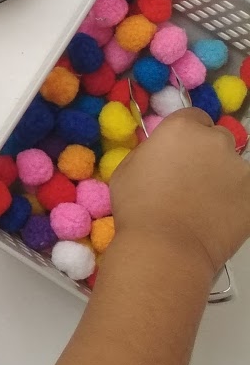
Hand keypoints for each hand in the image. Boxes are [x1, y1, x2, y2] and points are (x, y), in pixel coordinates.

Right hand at [111, 108, 249, 273]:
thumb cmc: (137, 207)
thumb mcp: (127, 167)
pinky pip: (244, 190)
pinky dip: (235, 199)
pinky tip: (218, 215)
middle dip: (207, 153)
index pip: (194, 117)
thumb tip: (163, 153)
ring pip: (233, 166)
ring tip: (205, 203)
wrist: (165, 247)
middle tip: (191, 179)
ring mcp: (240, 167)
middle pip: (217, 138)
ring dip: (222, 176)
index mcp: (182, 127)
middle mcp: (216, 140)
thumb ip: (152, 150)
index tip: (178, 153)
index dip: (186, 135)